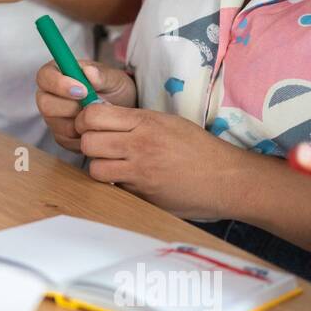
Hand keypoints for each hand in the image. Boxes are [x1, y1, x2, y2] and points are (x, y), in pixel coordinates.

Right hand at [36, 60, 137, 151]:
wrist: (122, 109)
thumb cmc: (114, 88)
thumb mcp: (113, 78)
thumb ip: (101, 75)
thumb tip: (89, 72)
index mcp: (56, 73)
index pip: (44, 77)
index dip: (59, 84)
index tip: (82, 90)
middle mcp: (49, 96)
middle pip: (45, 104)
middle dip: (71, 107)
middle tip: (93, 105)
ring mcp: (52, 118)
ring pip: (57, 125)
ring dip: (80, 122)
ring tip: (98, 114)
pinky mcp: (60, 136)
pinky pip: (67, 140)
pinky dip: (84, 135)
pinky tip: (96, 127)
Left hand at [73, 105, 242, 217]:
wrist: (226, 179)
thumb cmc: (198, 148)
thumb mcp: (168, 122)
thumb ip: (135, 120)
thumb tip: (102, 119)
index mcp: (145, 122)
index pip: (93, 115)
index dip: (84, 120)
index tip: (90, 124)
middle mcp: (139, 145)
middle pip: (87, 142)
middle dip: (87, 144)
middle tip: (98, 146)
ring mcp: (140, 172)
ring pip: (94, 168)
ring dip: (98, 167)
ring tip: (112, 165)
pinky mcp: (142, 195)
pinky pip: (114, 187)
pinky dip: (115, 184)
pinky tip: (128, 180)